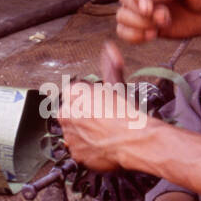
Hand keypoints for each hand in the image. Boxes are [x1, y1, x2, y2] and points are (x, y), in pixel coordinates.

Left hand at [58, 41, 141, 172]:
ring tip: (105, 134)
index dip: (90, 101)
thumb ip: (109, 65)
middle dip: (85, 116)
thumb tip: (109, 47)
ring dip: (86, 132)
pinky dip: (89, 149)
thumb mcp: (116, 84)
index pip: (75, 95)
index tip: (102, 106)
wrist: (135, 140)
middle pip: (73, 113)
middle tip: (105, 120)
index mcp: (72, 94)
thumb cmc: (126, 111)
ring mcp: (69, 135)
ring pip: (75, 132)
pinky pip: (80, 149)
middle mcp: (65, 113)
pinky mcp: (75, 153)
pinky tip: (103, 145)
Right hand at [116, 0, 200, 42]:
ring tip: (162, 25)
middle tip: (165, 17)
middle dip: (142, 11)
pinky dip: (133, 36)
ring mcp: (140, 4)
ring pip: (122, 14)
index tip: (148, 8)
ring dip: (140, 24)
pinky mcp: (141, 22)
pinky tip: (152, 35)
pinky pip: (123, 30)